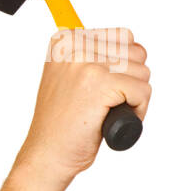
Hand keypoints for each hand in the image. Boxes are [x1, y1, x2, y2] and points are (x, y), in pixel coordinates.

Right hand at [15, 27, 150, 185]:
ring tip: (105, 112)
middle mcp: (75, 45)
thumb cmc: (64, 122)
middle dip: (131, 81)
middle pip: (137, 54)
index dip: (124, 68)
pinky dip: (137, 112)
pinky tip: (111, 121)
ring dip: (133, 98)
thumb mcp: (71, 76)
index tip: (101, 87)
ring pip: (143, 73)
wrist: (48, 153)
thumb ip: (96, 55)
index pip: (124, 37)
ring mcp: (87, 64)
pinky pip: (143, 92)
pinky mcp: (101, 84)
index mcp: (66, 39)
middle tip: (104, 103)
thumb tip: (133, 45)